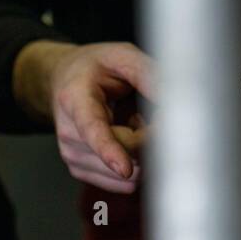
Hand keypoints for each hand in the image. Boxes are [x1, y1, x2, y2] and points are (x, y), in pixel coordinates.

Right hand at [14, 40, 154, 192]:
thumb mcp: (122, 56)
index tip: (124, 168)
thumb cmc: (95, 68)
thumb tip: (175, 102)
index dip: (110, 150)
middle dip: (150, 138)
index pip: (93, 130)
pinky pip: (124, 183)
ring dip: (143, 153)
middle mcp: (69, 133)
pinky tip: (127, 140)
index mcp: (75, 99)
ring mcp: (72, 156)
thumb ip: (148, 75)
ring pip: (128, 175)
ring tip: (133, 124)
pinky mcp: (80, 171)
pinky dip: (135, 165)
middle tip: (152, 114)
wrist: (65, 82)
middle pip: (124, 153)